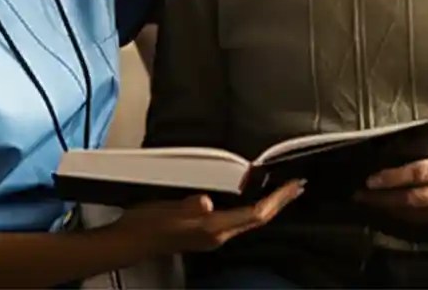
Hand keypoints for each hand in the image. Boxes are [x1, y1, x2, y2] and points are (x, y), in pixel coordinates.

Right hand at [111, 180, 304, 253]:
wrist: (130, 243)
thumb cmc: (146, 225)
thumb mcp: (165, 211)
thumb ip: (187, 207)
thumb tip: (205, 202)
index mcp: (213, 229)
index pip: (255, 214)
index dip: (277, 200)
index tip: (294, 185)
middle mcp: (218, 235)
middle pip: (258, 218)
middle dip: (279, 202)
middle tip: (297, 185)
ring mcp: (213, 237)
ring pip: (250, 220)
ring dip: (268, 205)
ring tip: (282, 191)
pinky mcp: (206, 234)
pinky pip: (239, 220)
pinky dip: (252, 207)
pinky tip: (252, 199)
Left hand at [355, 128, 427, 224]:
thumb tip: (403, 142)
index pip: (418, 173)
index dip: (392, 178)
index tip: (371, 179)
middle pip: (411, 198)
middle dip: (382, 198)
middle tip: (361, 194)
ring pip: (415, 213)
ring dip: (389, 208)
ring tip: (369, 201)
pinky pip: (424, 221)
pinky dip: (404, 215)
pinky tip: (391, 209)